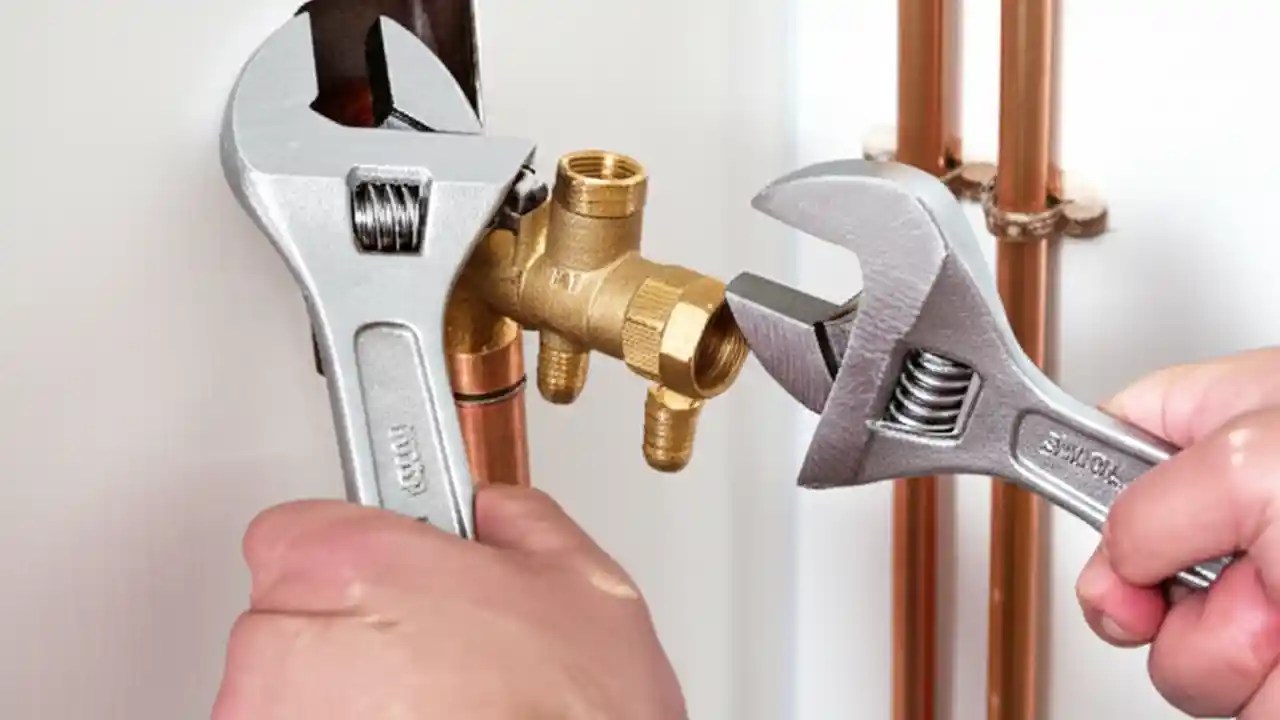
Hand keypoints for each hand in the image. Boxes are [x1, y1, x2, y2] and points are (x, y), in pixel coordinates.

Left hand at [212, 486, 685, 718]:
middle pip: (287, 609)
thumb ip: (511, 516)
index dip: (352, 553)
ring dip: (338, 689)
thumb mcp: (578, 578)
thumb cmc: (572, 710)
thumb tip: (491, 513)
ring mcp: (275, 714)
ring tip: (426, 704)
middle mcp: (288, 638)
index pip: (292, 531)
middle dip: (349, 625)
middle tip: (425, 650)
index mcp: (349, 562)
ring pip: (284, 684)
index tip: (387, 574)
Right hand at [1076, 348, 1279, 717]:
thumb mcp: (1259, 463)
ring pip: (1186, 667)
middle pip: (1132, 583)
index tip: (1074, 527)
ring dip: (1240, 661)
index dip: (1081, 494)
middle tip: (1255, 583)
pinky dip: (1273, 698)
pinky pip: (1241, 708)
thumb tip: (1114, 558)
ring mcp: (1277, 604)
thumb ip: (1148, 502)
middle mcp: (1249, 522)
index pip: (1110, 448)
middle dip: (1180, 608)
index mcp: (1233, 436)